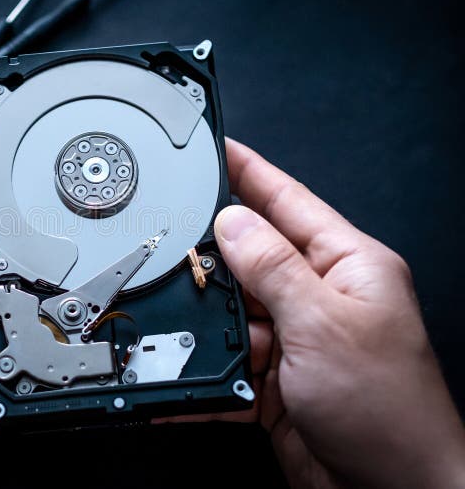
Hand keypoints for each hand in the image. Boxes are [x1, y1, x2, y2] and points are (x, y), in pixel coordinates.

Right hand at [162, 139, 464, 487]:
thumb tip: (233, 223)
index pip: (289, 201)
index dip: (249, 171)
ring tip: (176, 312)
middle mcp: (320, 295)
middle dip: (211, 251)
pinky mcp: (273, 376)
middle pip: (251, 254)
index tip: (215, 147)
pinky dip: (201, 367)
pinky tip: (185, 372)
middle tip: (170, 236)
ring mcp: (295, 336)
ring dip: (205, 315)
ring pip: (232, 307)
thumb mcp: (324, 324)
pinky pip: (226, 357)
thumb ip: (273, 268)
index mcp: (347, 265)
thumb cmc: (389, 411)